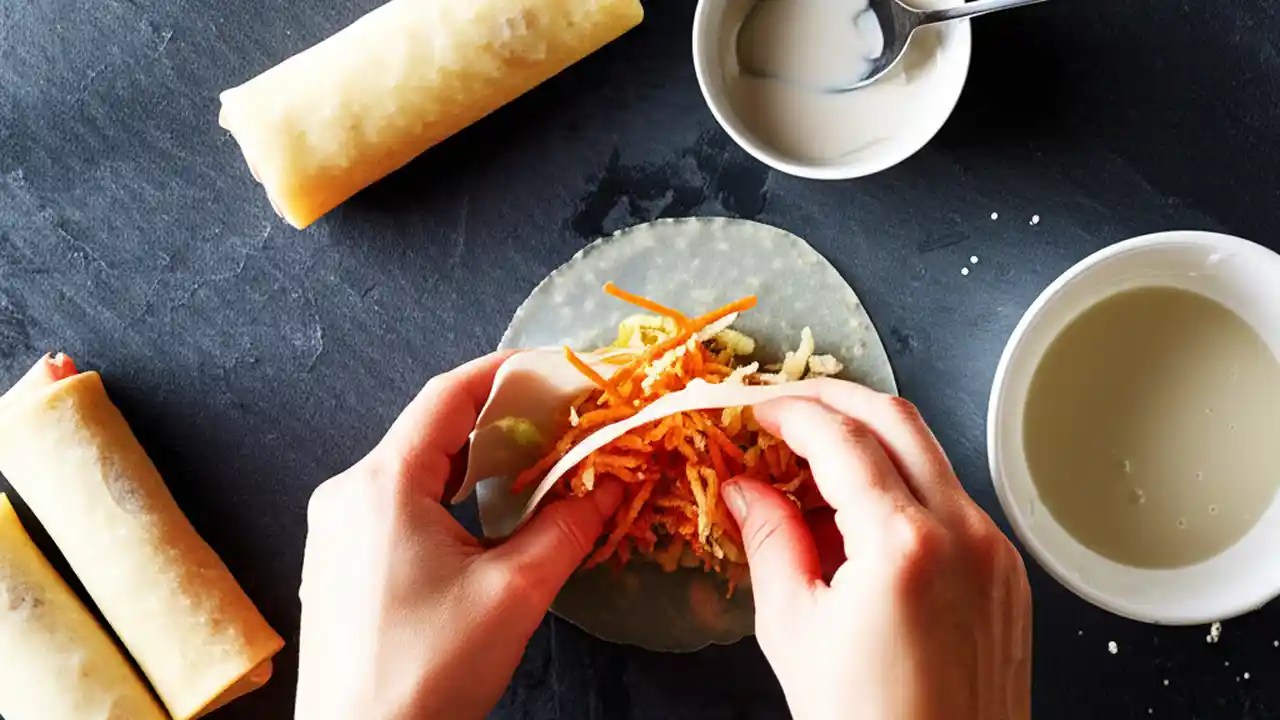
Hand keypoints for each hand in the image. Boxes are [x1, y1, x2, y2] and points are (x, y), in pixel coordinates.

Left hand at [295, 353, 622, 719]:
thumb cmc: (429, 668)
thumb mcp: (513, 592)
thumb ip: (566, 528)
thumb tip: (610, 485)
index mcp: (383, 483)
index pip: (446, 396)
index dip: (502, 371)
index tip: (552, 366)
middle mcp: (348, 494)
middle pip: (430, 432)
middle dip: (498, 423)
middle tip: (558, 423)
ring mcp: (336, 531)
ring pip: (415, 472)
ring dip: (474, 466)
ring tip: (532, 470)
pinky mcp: (338, 565)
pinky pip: (396, 507)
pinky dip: (446, 499)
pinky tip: (485, 521)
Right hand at [724, 380, 1031, 719]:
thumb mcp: (792, 627)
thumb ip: (768, 539)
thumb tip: (744, 488)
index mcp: (903, 545)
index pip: (841, 438)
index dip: (791, 412)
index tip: (760, 412)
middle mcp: (963, 534)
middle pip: (898, 418)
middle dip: (837, 399)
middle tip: (789, 407)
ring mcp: (994, 552)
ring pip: (929, 455)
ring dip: (871, 441)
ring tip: (813, 469)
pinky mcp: (1006, 573)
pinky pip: (951, 501)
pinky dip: (903, 487)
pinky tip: (859, 517)